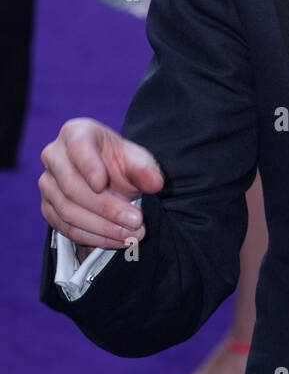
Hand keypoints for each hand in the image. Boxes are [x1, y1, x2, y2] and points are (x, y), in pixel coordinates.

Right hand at [40, 119, 164, 252]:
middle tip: (136, 221)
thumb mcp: (138, 161)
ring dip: (103, 227)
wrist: (110, 178)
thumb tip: (155, 183)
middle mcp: (54, 156)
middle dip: (106, 208)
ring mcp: (47, 183)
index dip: (88, 166)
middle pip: (72, 186)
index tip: (102, 184)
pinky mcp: (48, 208)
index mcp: (75, 133)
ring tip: (133, 234)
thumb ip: (146, 170)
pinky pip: (66, 228)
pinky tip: (118, 241)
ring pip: (68, 211)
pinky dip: (94, 237)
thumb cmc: (121, 163)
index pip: (78, 148)